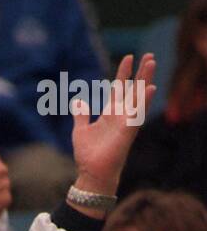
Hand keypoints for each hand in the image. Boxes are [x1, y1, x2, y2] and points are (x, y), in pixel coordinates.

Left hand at [70, 54, 155, 202]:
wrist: (91, 175)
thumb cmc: (88, 156)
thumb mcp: (81, 130)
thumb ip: (81, 115)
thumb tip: (78, 101)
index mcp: (110, 114)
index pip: (119, 88)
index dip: (123, 73)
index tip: (128, 57)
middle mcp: (121, 116)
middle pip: (133, 89)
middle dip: (141, 72)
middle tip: (149, 55)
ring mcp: (126, 123)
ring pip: (138, 97)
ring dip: (146, 80)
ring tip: (151, 63)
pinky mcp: (128, 131)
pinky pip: (138, 114)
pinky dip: (144, 101)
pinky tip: (151, 88)